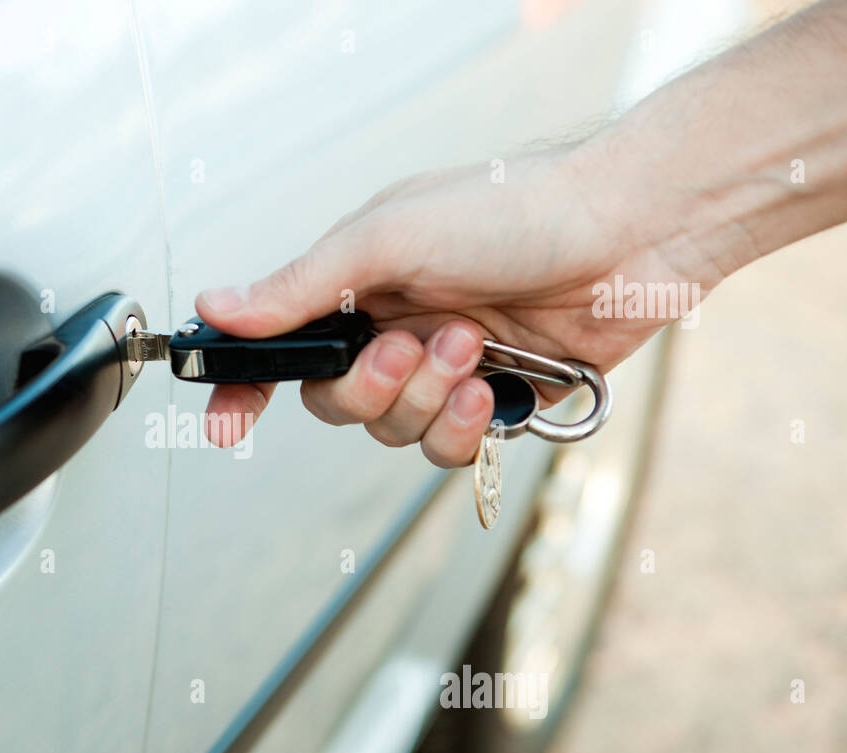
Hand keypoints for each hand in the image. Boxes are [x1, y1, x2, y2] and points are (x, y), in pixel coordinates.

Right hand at [196, 146, 720, 466]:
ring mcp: (441, 368)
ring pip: (392, 432)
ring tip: (472, 345)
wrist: (628, 232)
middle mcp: (392, 327)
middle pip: (336, 402)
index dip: (246, 387)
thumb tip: (218, 308)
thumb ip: (300, 286)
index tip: (227, 425)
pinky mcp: (490, 401)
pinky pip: (447, 448)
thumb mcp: (387, 238)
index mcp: (356, 283)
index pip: (283, 346)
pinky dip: (464, 426)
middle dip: (370, 387)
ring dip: (428, 399)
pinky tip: (491, 387)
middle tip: (409, 348)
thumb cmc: (513, 210)